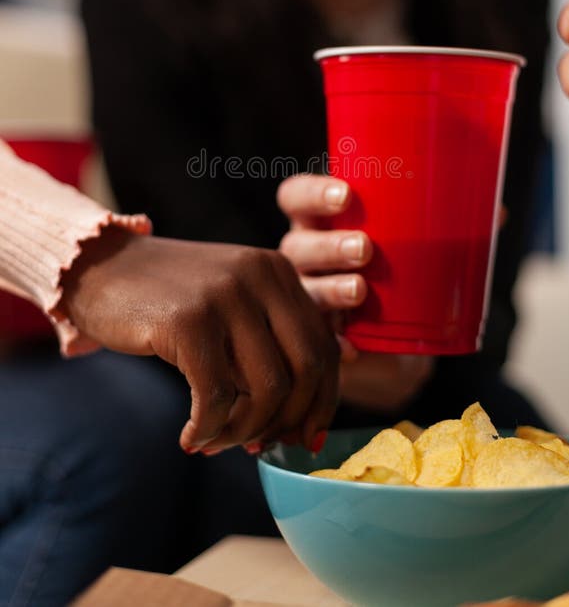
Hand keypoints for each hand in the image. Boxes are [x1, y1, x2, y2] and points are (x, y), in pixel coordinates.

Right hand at [60, 228, 339, 453]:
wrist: (100, 265)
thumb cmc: (168, 298)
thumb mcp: (231, 302)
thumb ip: (267, 341)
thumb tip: (302, 420)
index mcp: (278, 271)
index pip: (325, 346)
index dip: (323, 401)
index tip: (305, 437)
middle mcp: (260, 275)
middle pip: (306, 370)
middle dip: (288, 422)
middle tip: (258, 446)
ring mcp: (225, 295)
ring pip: (267, 390)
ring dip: (244, 432)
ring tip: (217, 441)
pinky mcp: (188, 320)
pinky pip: (217, 397)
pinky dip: (208, 429)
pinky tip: (191, 437)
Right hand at [278, 174, 431, 412]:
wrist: (393, 343)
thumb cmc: (398, 275)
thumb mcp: (416, 248)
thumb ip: (449, 228)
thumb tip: (498, 213)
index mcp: (322, 222)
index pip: (297, 197)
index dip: (313, 193)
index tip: (346, 194)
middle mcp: (304, 256)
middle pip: (297, 244)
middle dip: (329, 245)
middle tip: (366, 248)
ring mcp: (305, 296)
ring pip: (302, 288)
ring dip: (329, 289)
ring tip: (360, 290)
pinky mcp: (316, 334)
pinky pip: (314, 337)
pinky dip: (333, 340)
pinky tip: (350, 344)